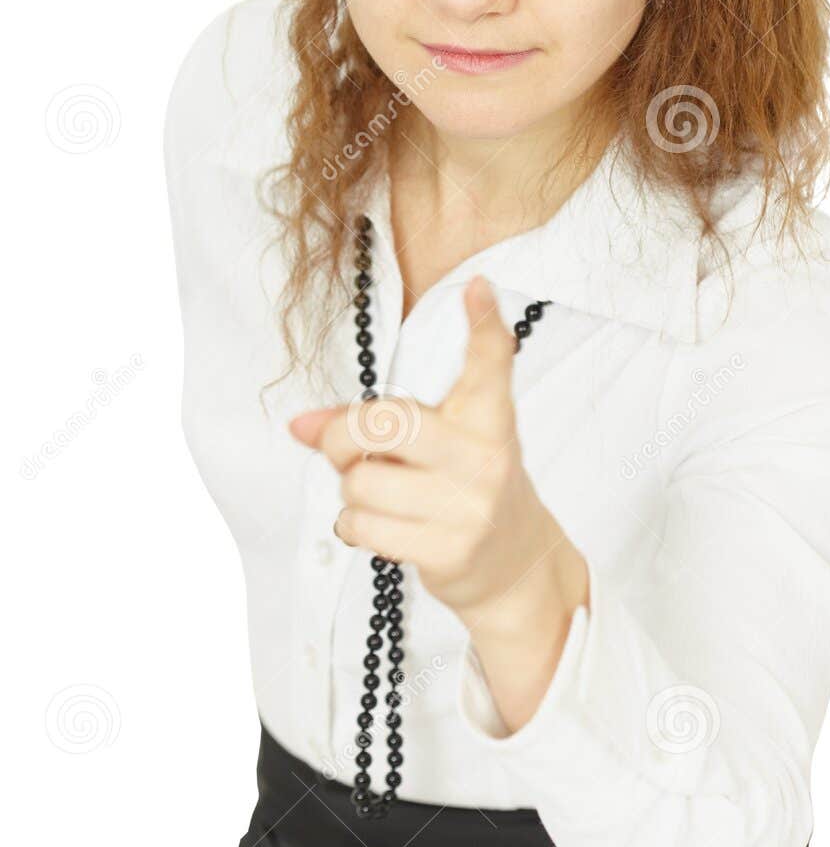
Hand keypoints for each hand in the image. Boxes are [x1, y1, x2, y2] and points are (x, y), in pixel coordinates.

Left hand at [288, 274, 585, 632]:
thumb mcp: (444, 437)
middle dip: (345, 437)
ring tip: (381, 495)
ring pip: (362, 482)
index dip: (483, 323)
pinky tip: (381, 526)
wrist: (512, 559)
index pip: (490, 363)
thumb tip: (299, 425)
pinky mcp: (448, 551)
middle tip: (352, 451)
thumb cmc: (462, 482)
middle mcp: (485, 457)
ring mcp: (469, 506)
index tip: (476, 287)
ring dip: (353, 490)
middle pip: (387, 423)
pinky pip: (363, 527)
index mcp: (489, 418)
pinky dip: (355, 526)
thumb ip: (378, 420)